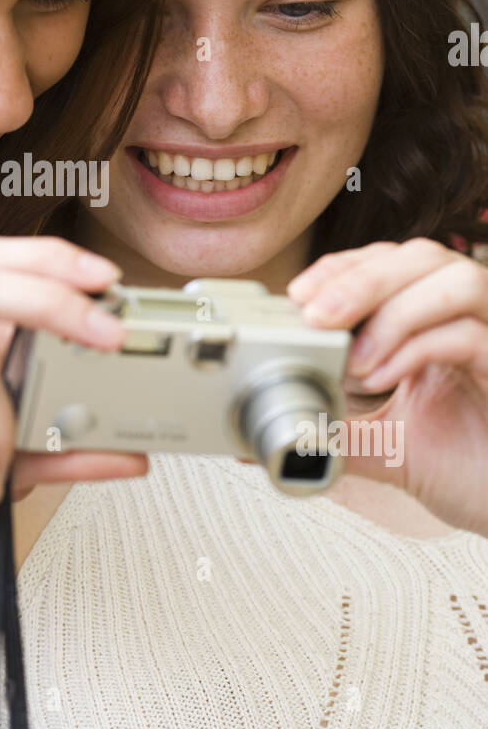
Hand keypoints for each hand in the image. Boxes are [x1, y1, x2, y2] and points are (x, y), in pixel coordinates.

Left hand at [287, 238, 487, 535]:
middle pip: (421, 256)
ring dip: (392, 309)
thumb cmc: (465, 472)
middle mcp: (468, 320)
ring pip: (456, 279)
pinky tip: (383, 379)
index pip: (390, 262)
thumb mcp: (380, 445)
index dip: (343, 267)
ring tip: (353, 357)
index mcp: (434, 323)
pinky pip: (471, 334)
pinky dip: (417, 348)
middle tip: (312, 316)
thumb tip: (262, 432)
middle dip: (359, 278)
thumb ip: (332, 429)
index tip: (298, 295)